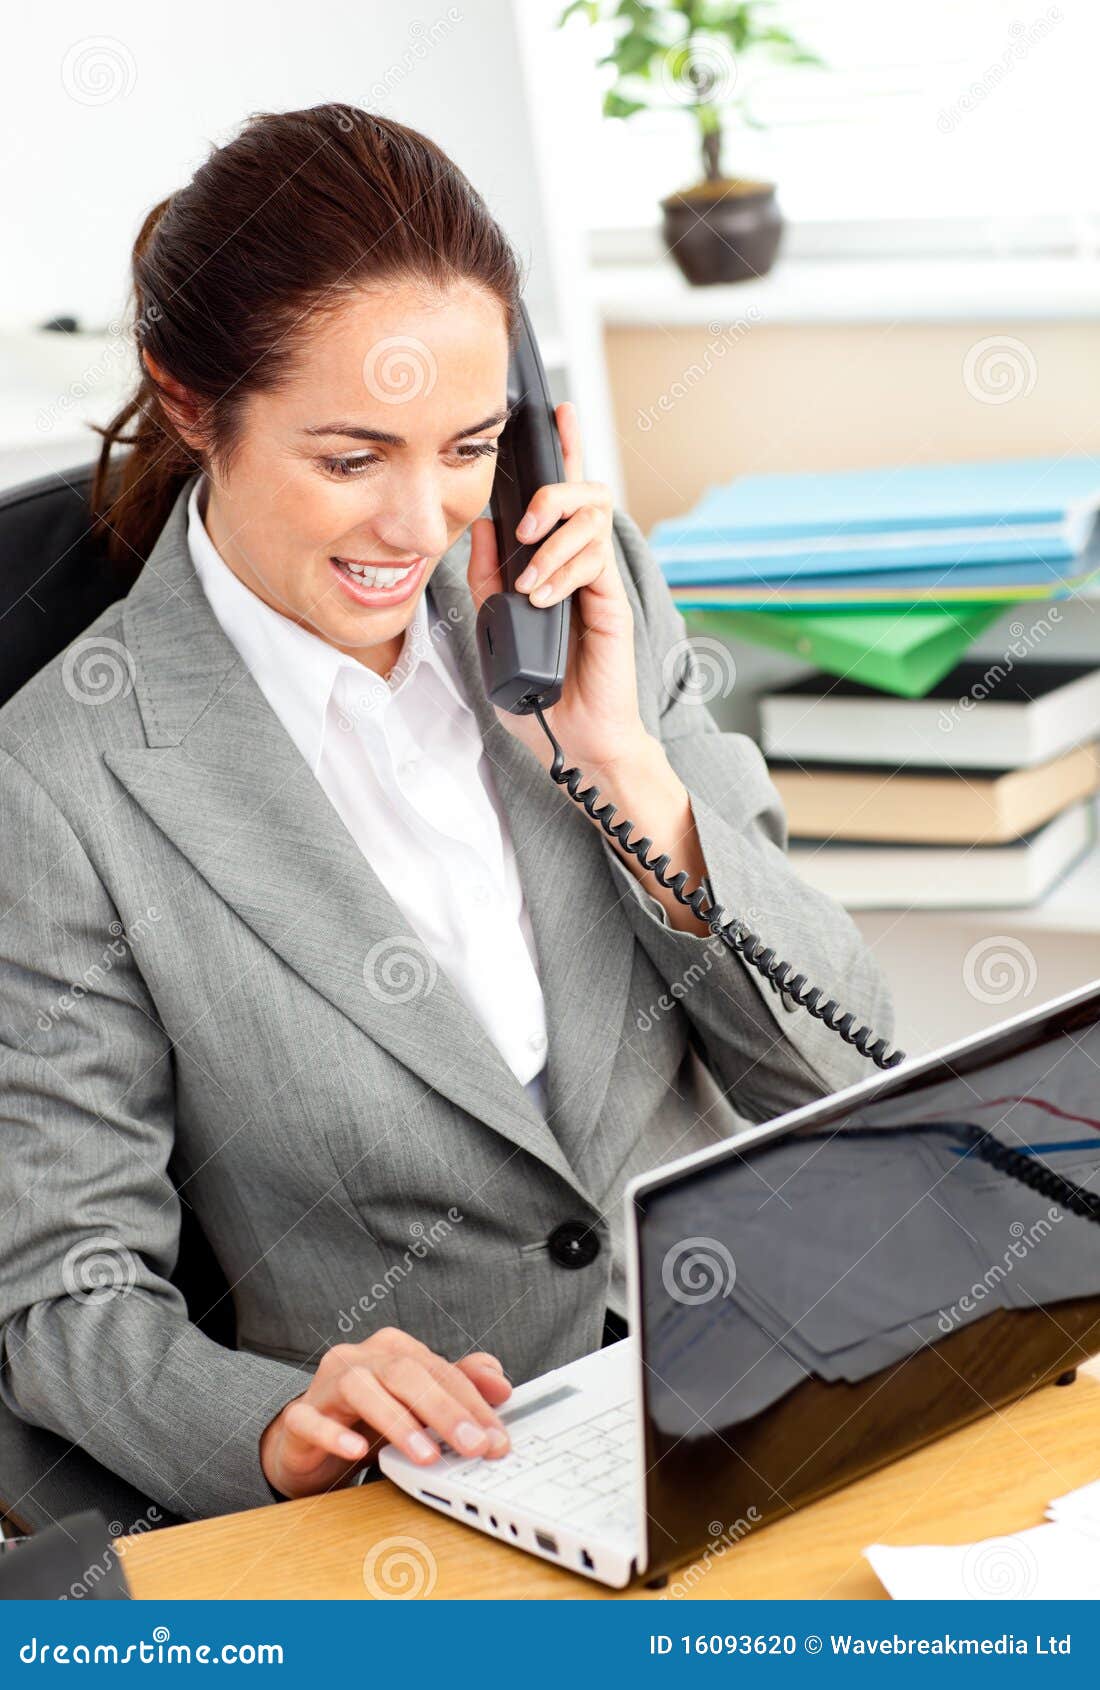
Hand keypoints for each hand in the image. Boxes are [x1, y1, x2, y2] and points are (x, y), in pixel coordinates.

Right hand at [259, 1327, 512, 1499]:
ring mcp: (327, 1384)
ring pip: (360, 1387)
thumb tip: (501, 1381)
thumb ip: (458, 1388)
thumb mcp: (418, 1407)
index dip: (473, 1404)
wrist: (309, 1442)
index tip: (496, 1438)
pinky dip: (333, 1433)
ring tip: (427, 1455)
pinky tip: (357, 1450)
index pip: (440, 1370)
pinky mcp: (299, 1417)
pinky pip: (310, 1419)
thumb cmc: (368, 1419)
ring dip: (397, 1421)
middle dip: (444, 1409)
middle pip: (406, 1372)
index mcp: (395, 1350)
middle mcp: (361, 1358)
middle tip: (472, 1445)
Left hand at [467, 401, 650, 779]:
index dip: (565, 450)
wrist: (576, 738)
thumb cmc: (540, 690)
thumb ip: (487, 580)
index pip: (563, 495)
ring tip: (530, 581)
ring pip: (590, 523)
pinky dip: (564, 573)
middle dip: (554, 491)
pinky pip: (595, 564)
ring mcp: (600, 583)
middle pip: (586, 494)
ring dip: (553, 543)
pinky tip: (544, 599)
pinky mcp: (612, 605)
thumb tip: (479, 529)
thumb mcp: (495, 629)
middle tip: (525, 523)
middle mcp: (584, 564)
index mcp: (557, 563)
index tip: (556, 413)